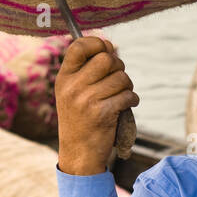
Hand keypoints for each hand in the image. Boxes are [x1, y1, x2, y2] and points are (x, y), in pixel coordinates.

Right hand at [54, 36, 138, 175]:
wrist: (78, 153)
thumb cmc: (80, 120)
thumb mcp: (72, 93)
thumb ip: (86, 70)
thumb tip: (109, 45)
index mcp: (64, 78)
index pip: (79, 46)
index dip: (98, 43)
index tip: (106, 49)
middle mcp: (72, 87)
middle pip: (106, 59)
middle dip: (119, 67)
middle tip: (119, 79)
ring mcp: (86, 100)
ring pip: (121, 78)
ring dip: (128, 86)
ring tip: (122, 95)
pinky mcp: (102, 114)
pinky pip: (127, 96)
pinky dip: (132, 100)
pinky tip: (126, 106)